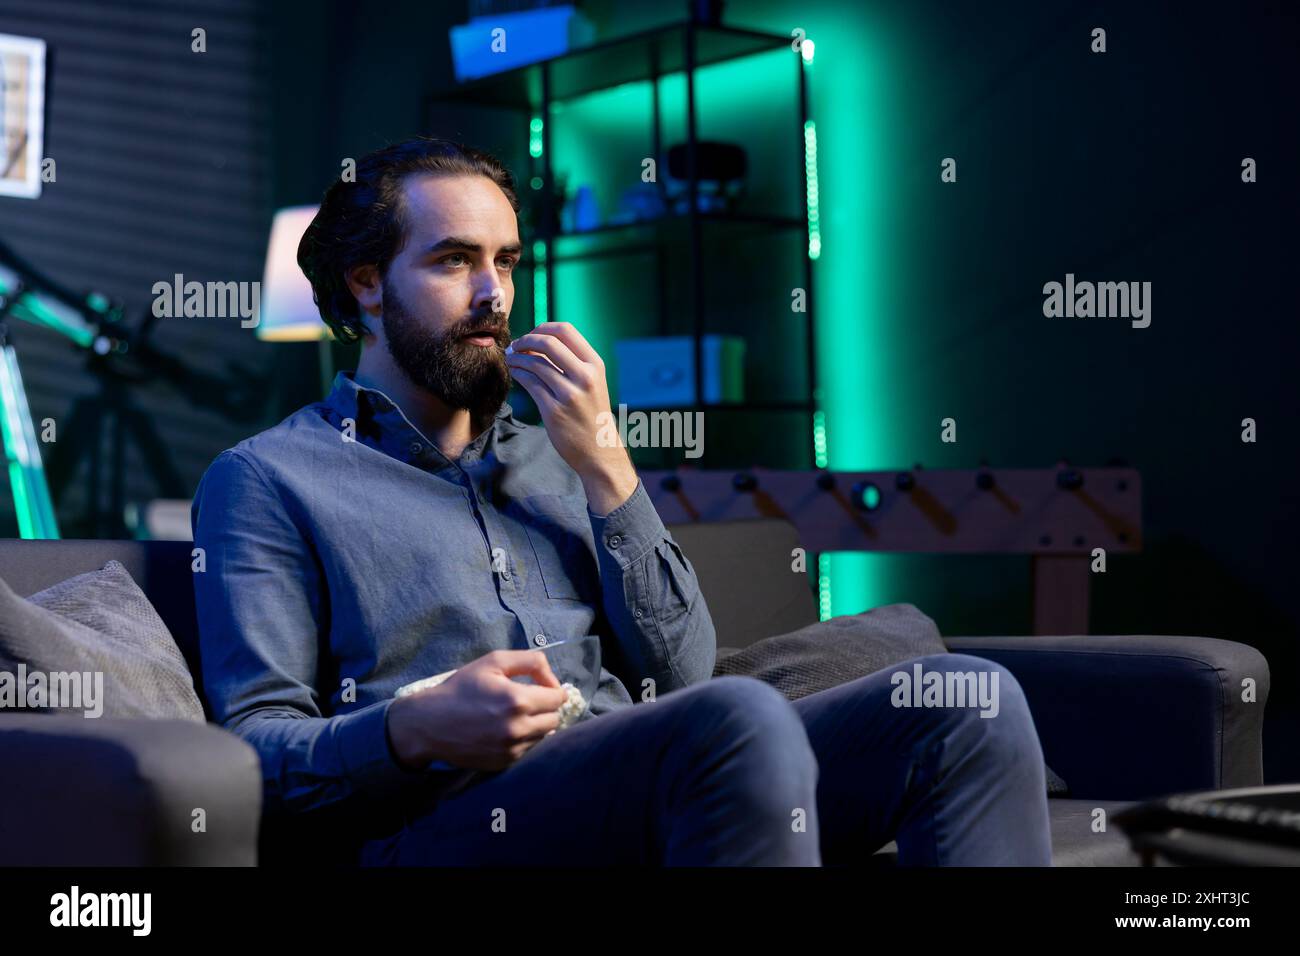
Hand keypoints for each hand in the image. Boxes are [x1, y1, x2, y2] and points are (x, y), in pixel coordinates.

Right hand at [386, 650, 567, 771]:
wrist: (429, 724)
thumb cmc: (461, 688)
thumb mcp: (493, 661)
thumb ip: (530, 661)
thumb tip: (553, 679)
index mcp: (518, 700)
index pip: (558, 698)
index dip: (553, 689)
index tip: (541, 686)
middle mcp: (518, 728)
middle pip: (554, 719)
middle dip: (546, 707)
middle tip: (528, 699)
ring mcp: (511, 749)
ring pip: (543, 736)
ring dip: (536, 724)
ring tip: (514, 715)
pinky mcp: (504, 763)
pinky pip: (527, 749)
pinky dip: (523, 739)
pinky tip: (505, 729)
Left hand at [504, 322, 638, 513]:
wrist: (600, 450)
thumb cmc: (592, 413)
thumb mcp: (592, 382)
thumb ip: (572, 361)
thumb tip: (539, 340)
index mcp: (595, 364)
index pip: (565, 330)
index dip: (542, 328)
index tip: (531, 335)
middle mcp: (585, 376)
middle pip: (548, 342)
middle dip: (526, 340)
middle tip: (516, 346)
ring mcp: (569, 394)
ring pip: (535, 363)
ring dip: (517, 358)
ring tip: (511, 359)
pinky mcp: (554, 410)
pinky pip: (530, 383)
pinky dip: (518, 373)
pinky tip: (515, 372)